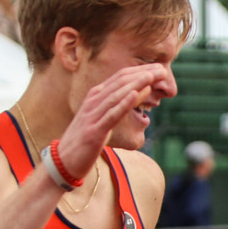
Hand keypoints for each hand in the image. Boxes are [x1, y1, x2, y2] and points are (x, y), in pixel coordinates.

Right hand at [54, 63, 170, 175]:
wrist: (65, 160)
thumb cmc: (86, 139)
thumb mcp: (101, 117)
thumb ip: (115, 105)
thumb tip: (135, 95)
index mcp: (95, 97)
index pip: (120, 78)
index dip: (139, 71)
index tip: (159, 68)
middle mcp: (93, 101)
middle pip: (120, 82)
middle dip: (142, 74)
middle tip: (162, 69)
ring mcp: (93, 115)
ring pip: (117, 95)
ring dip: (136, 84)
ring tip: (152, 77)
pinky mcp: (94, 131)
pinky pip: (111, 114)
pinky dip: (124, 103)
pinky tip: (136, 94)